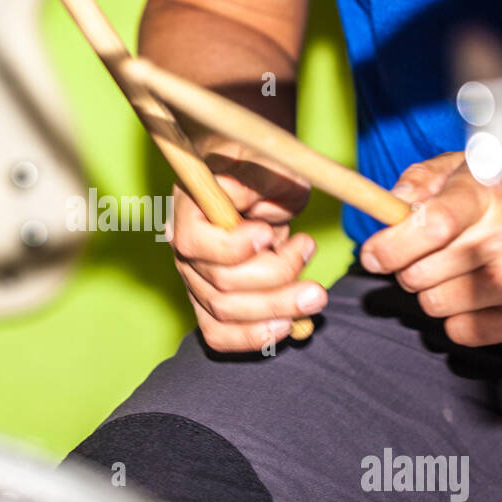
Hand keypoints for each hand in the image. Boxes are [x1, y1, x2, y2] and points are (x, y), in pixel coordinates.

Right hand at [169, 140, 327, 351]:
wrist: (259, 182)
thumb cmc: (263, 168)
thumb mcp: (267, 163)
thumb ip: (256, 182)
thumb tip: (243, 204)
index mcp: (188, 211)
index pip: (194, 243)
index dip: (233, 247)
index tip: (269, 233)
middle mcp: (186, 251)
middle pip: (220, 286)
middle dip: (275, 283)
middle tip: (313, 266)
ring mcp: (197, 280)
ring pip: (226, 315)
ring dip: (277, 311)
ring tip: (315, 295)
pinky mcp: (212, 303)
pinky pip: (221, 334)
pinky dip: (256, 337)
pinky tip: (291, 326)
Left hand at [359, 152, 501, 346]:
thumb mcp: (465, 170)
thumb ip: (420, 181)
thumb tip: (390, 206)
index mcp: (490, 196)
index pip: (429, 225)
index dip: (390, 245)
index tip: (375, 253)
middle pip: (420, 273)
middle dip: (409, 267)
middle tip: (430, 256)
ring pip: (434, 305)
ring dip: (435, 292)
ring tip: (460, 272)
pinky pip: (460, 331)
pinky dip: (460, 318)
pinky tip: (479, 295)